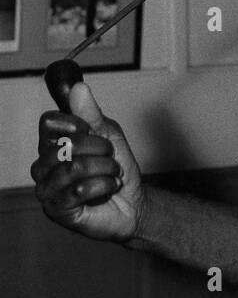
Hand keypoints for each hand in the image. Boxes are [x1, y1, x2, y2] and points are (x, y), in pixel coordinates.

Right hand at [31, 81, 145, 242]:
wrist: (134, 203)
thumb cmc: (117, 169)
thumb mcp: (109, 135)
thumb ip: (92, 114)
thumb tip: (78, 88)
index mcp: (52, 144)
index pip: (48, 122)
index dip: (75, 124)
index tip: (91, 131)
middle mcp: (43, 166)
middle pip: (65, 145)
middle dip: (99, 149)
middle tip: (110, 157)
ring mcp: (47, 189)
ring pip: (73, 168)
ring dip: (105, 168)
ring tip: (113, 173)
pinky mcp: (57, 210)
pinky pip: (79, 190)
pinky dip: (103, 186)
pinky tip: (108, 189)